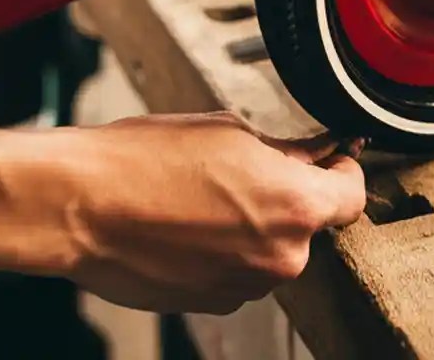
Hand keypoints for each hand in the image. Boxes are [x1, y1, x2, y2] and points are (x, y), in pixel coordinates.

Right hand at [57, 113, 365, 313]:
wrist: (81, 206)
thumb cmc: (144, 161)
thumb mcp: (229, 131)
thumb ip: (285, 149)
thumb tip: (313, 152)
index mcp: (296, 205)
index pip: (352, 194)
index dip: (341, 170)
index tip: (331, 160)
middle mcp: (282, 256)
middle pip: (309, 224)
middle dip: (286, 197)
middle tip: (244, 170)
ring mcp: (248, 285)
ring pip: (271, 249)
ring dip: (252, 227)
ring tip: (202, 197)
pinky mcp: (215, 302)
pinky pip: (239, 271)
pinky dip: (224, 251)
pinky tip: (188, 224)